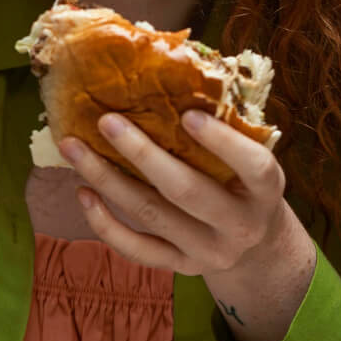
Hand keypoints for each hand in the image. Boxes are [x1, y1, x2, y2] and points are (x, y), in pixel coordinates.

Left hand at [57, 110, 289, 275]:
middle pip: (186, 191)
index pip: (253, 166)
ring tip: (74, 147)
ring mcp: (208, 251)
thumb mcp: (255, 158)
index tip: (188, 114)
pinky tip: (83, 192)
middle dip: (142, 155)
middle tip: (106, 121)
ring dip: (107, 179)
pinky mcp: (181, 266)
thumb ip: (231, 128)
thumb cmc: (248, 185)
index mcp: (266, 190)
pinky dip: (105, 223)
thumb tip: (182, 73)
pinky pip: (137, 249)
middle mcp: (240, 225)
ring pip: (150, 215)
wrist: (259, 249)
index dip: (222, 142)